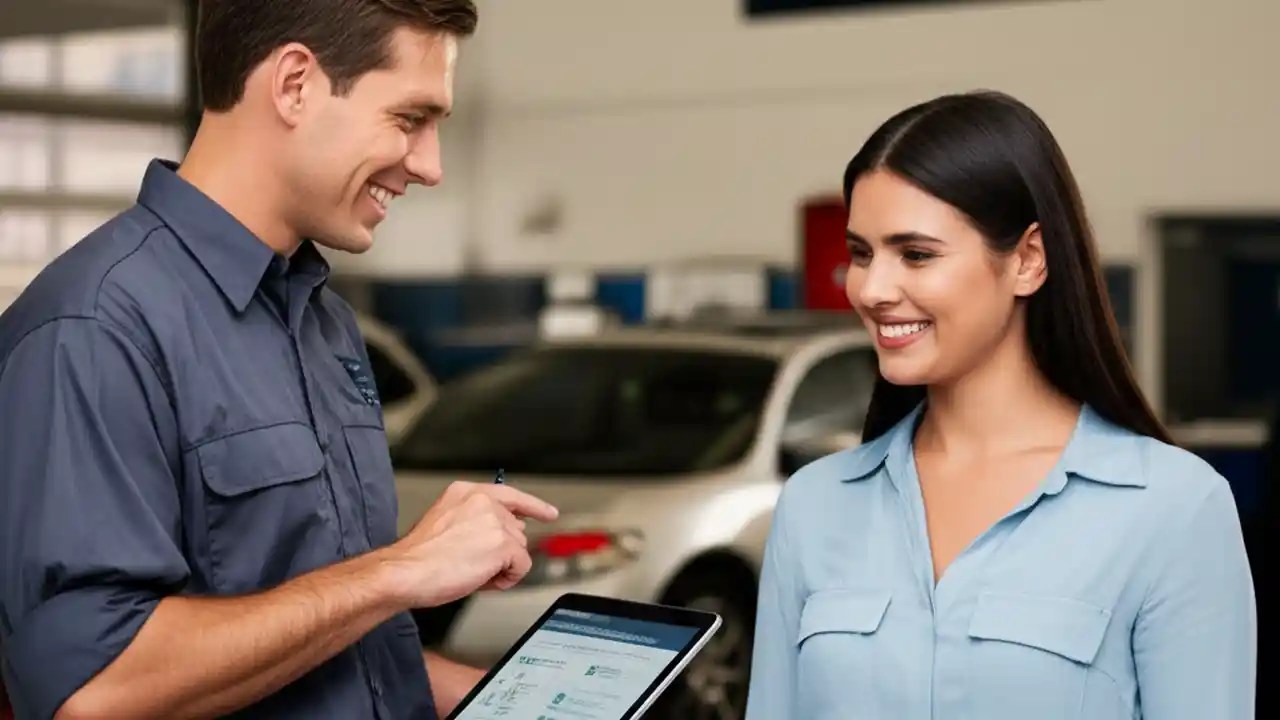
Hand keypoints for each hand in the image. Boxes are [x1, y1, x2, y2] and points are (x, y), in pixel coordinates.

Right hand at [381, 481, 558, 608]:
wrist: (405, 572)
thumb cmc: (418, 557)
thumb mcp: (446, 523)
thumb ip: (477, 521)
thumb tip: (508, 532)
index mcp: (466, 493)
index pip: (510, 495)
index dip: (533, 506)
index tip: (549, 513)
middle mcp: (483, 502)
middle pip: (515, 531)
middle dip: (501, 552)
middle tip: (472, 565)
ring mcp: (495, 522)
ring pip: (519, 550)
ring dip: (501, 567)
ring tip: (470, 572)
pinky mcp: (503, 544)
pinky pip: (521, 567)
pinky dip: (506, 579)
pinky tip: (483, 580)